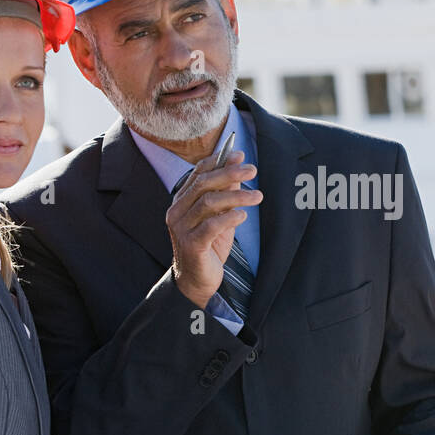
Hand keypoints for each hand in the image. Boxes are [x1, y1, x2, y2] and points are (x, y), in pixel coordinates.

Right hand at [167, 150, 262, 308]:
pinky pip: (210, 226)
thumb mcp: (220, 215)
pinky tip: (243, 216)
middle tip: (252, 170)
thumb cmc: (209, 245)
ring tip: (257, 196)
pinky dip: (229, 218)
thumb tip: (237, 163)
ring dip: (236, 196)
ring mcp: (181, 229)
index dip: (218, 161)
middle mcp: (177, 212)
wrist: (197, 280)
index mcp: (182, 201)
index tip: (239, 154)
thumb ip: (226, 191)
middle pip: (203, 184)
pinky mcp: (191, 246)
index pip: (198, 173)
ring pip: (208, 203)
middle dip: (229, 173)